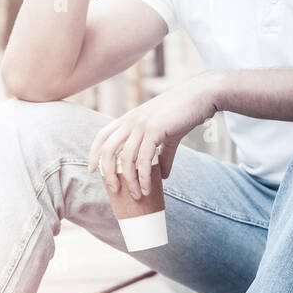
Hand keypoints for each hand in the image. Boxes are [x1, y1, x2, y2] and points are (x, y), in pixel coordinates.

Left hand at [87, 72, 221, 198]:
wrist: (200, 96)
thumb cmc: (183, 113)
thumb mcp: (167, 134)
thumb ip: (162, 154)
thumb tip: (163, 175)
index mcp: (129, 119)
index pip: (102, 136)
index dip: (94, 153)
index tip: (92, 170)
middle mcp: (131, 121)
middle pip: (108, 150)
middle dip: (108, 173)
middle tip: (114, 190)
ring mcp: (141, 125)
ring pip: (126, 159)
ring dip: (130, 181)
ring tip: (137, 196)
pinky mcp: (155, 130)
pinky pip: (144, 160)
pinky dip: (144, 177)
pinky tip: (149, 188)